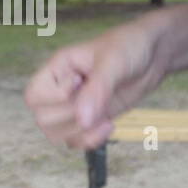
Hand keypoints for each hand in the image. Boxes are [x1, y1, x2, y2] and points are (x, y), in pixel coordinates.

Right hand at [24, 18, 167, 149]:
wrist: (153, 55)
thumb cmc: (129, 46)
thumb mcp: (113, 62)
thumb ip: (96, 90)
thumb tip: (82, 120)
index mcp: (58, 68)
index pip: (34, 95)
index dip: (56, 97)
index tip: (81, 82)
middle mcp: (61, 89)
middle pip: (43, 119)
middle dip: (71, 117)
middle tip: (96, 102)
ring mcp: (75, 106)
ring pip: (57, 135)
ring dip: (82, 132)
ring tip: (105, 117)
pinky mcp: (90, 119)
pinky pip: (76, 141)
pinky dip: (91, 141)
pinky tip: (109, 126)